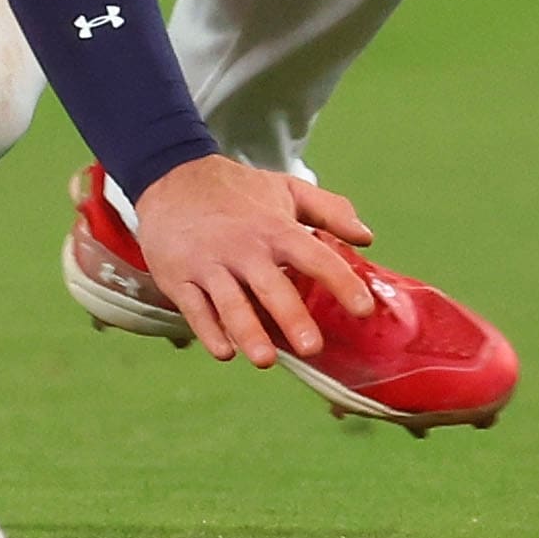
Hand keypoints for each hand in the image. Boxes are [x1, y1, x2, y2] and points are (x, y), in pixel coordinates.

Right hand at [129, 155, 374, 367]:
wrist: (170, 177)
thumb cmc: (237, 191)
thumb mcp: (285, 188)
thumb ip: (330, 210)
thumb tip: (368, 238)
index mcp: (274, 228)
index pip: (313, 256)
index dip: (340, 281)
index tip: (363, 308)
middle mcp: (242, 248)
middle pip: (270, 286)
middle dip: (291, 317)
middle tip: (311, 348)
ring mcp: (208, 264)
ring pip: (229, 303)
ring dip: (247, 331)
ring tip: (265, 360)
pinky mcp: (178, 277)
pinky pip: (194, 309)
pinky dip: (208, 331)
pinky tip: (225, 352)